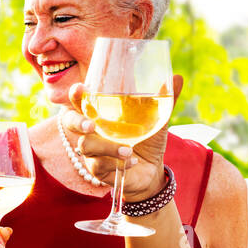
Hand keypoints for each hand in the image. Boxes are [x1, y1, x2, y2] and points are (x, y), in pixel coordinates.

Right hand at [65, 74, 184, 200]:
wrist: (151, 169)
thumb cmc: (147, 140)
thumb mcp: (157, 119)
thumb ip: (164, 100)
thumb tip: (177, 78)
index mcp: (100, 114)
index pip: (81, 101)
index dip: (76, 96)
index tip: (80, 88)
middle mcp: (91, 132)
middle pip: (71, 123)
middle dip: (78, 122)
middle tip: (91, 125)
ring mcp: (93, 151)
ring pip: (86, 146)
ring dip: (107, 147)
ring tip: (128, 149)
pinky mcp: (98, 170)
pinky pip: (100, 165)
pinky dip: (118, 162)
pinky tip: (133, 161)